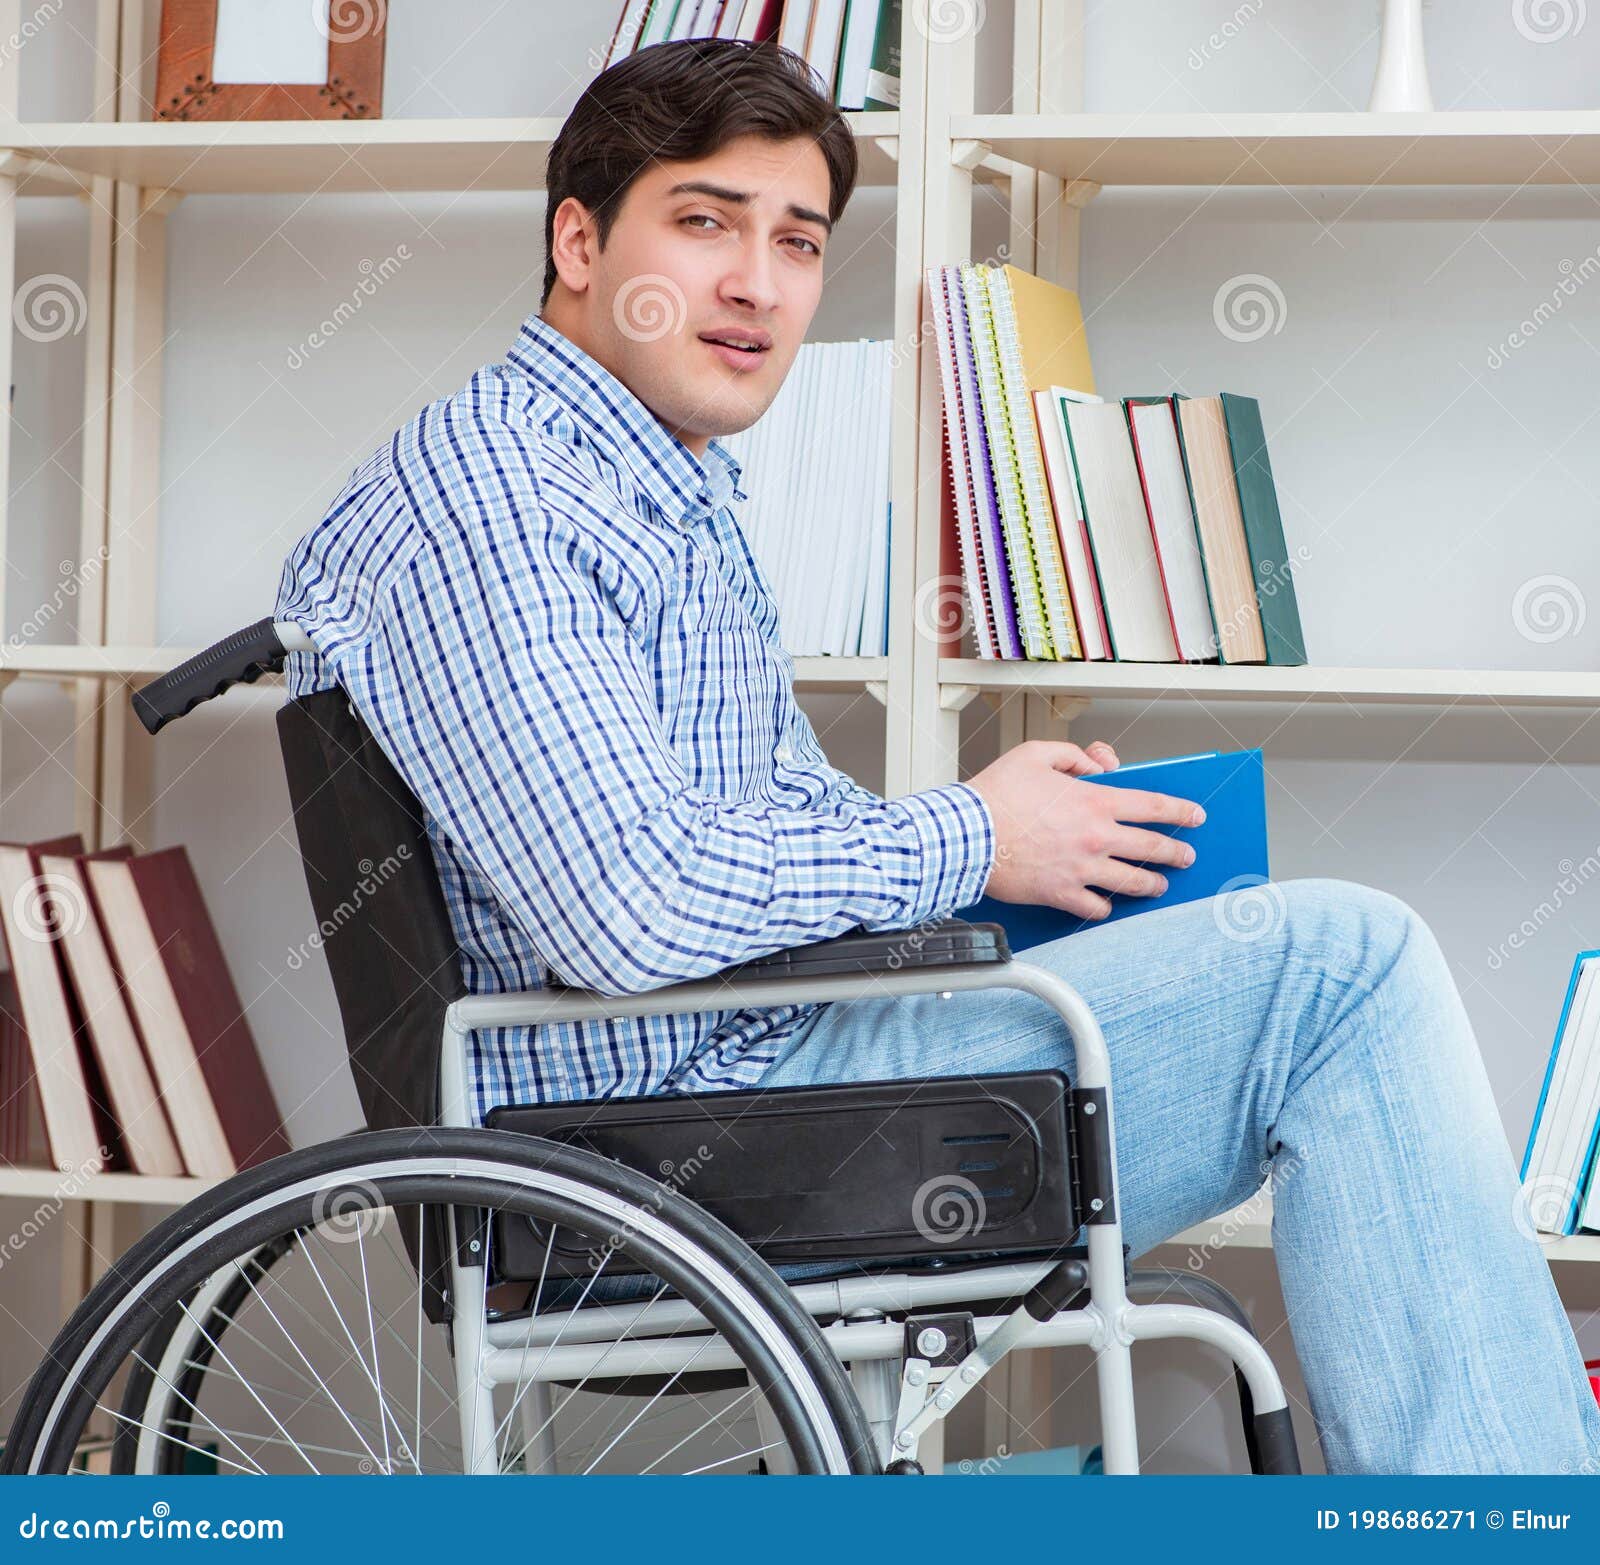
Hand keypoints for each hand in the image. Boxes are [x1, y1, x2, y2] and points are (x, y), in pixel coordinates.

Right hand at [965, 740, 1204, 922]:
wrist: (968, 835)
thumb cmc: (995, 796)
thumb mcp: (1035, 754)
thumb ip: (1073, 754)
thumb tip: (1099, 764)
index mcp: (1094, 802)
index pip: (1153, 807)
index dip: (1180, 811)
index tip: (1194, 816)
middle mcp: (1095, 838)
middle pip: (1153, 848)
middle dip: (1177, 853)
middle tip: (1186, 856)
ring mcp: (1081, 869)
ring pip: (1133, 882)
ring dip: (1152, 884)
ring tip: (1159, 885)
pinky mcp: (1062, 894)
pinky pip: (1096, 908)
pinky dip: (1106, 907)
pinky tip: (1108, 904)